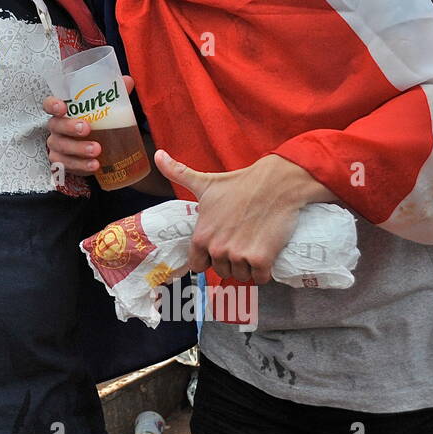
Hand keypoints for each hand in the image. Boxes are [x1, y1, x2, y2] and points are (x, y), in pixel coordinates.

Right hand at [42, 75, 135, 175]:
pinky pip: (65, 165)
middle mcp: (56, 128)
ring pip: (60, 147)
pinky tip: (94, 165)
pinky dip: (80, 166)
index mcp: (63, 111)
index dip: (52, 105)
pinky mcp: (62, 163)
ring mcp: (56, 146)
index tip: (62, 107)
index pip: (49, 104)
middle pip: (55, 126)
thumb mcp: (106, 108)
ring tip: (96, 150)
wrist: (99, 149)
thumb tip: (127, 81)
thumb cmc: (97, 123)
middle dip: (69, 127)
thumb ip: (114, 94)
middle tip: (86, 128)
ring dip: (77, 149)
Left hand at [154, 151, 328, 284]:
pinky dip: (264, 272)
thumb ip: (178, 173)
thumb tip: (157, 154)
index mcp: (201, 236)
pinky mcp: (261, 259)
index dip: (208, 259)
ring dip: (248, 268)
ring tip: (253, 246)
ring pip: (241, 276)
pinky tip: (266, 256)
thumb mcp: (205, 182)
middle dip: (230, 263)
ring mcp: (239, 255)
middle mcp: (217, 249)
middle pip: (221, 271)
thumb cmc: (239, 184)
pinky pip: (260, 279)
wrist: (275, 183)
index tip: (219, 249)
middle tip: (241, 244)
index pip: (197, 265)